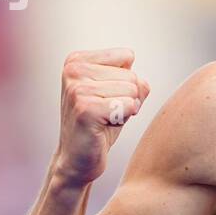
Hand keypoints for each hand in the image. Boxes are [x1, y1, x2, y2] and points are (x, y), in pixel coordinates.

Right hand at [53, 48, 150, 186]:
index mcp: (77, 60)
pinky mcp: (85, 108)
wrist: (77, 158)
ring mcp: (77, 88)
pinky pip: (128, 106)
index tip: (107, 97)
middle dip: (126, 98)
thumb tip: (141, 83)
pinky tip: (103, 127)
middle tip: (105, 113)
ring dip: (124, 110)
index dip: (125, 81)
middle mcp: (73, 69)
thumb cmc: (99, 124)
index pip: (127, 56)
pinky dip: (123, 119)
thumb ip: (135, 80)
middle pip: (131, 75)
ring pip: (132, 90)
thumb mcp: (118, 94)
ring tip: (104, 119)